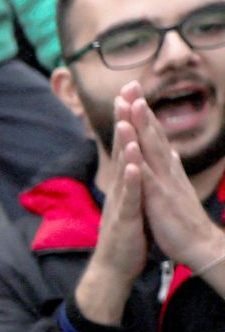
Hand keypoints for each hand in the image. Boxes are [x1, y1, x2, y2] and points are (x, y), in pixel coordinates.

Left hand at [125, 90, 224, 268]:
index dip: (143, 115)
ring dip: (142, 127)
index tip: (132, 94)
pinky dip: (141, 162)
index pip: (153, 137)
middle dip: (141, 110)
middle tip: (130, 86)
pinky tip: (133, 149)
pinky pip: (149, 179)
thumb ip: (170, 169)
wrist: (200, 245)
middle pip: (152, 135)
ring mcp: (165, 183)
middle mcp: (167, 171)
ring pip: (152, 150)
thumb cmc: (184, 219)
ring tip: (133, 104)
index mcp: (167, 169)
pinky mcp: (161, 200)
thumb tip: (170, 152)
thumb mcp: (175, 189)